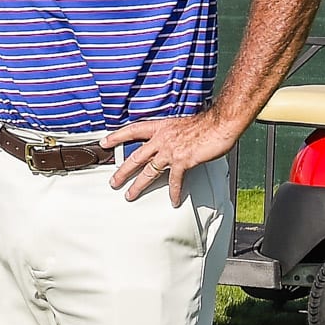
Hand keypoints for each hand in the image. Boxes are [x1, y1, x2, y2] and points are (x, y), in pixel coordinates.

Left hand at [100, 111, 239, 205]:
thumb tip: (167, 144)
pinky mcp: (182, 161)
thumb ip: (170, 135)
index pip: (132, 130)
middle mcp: (162, 138)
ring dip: (138, 185)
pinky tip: (173, 200)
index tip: (104, 142)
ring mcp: (171, 150)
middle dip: (122, 171)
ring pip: (148, 171)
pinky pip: (174, 180)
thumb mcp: (180, 124)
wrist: (220, 123)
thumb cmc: (205, 123)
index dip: (117, 136)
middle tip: (113, 182)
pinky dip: (174, 192)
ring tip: (130, 195)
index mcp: (160, 127)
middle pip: (136, 156)